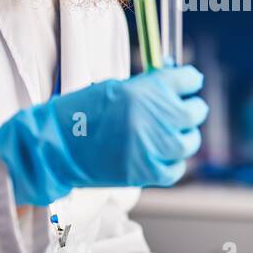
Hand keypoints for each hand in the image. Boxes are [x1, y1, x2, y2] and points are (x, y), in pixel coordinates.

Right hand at [0, 66, 207, 206]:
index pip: (189, 79)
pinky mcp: (149, 173)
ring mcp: (154, 147)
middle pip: (195, 111)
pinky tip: (160, 155)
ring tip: (166, 136)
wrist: (57, 147)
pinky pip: (177, 167)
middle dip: (188, 109)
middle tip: (176, 111)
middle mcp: (155, 118)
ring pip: (190, 141)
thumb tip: (172, 80)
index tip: (186, 84)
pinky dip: (173, 162)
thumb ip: (147, 86)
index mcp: (145, 91)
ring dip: (182, 137)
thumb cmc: (80, 113)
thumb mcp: (115, 87)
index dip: (188, 81)